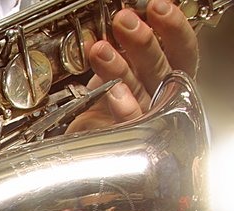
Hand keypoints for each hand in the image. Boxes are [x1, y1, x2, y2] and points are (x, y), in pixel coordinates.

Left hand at [68, 0, 198, 131]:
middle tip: (124, 22)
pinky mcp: (125, 135)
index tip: (159, 8)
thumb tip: (123, 18)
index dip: (174, 29)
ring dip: (119, 68)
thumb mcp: (121, 63)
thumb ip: (125, 45)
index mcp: (170, 74)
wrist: (91, 131)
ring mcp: (144, 117)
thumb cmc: (112, 94)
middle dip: (143, 42)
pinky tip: (113, 91)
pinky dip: (124, 107)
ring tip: (100, 50)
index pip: (182, 50)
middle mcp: (162, 96)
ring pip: (140, 92)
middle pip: (160, 69)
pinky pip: (129, 124)